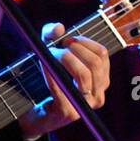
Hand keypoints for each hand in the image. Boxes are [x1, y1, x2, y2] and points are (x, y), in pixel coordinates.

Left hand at [19, 23, 109, 139]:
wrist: (37, 111)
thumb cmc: (49, 80)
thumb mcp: (50, 52)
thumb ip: (51, 34)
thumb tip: (59, 28)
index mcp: (101, 79)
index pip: (102, 53)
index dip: (83, 42)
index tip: (66, 41)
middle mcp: (98, 94)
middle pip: (94, 63)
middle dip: (73, 51)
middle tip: (57, 48)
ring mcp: (86, 105)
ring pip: (82, 74)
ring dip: (63, 60)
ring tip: (49, 57)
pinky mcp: (69, 112)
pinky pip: (62, 87)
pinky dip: (52, 74)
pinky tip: (45, 66)